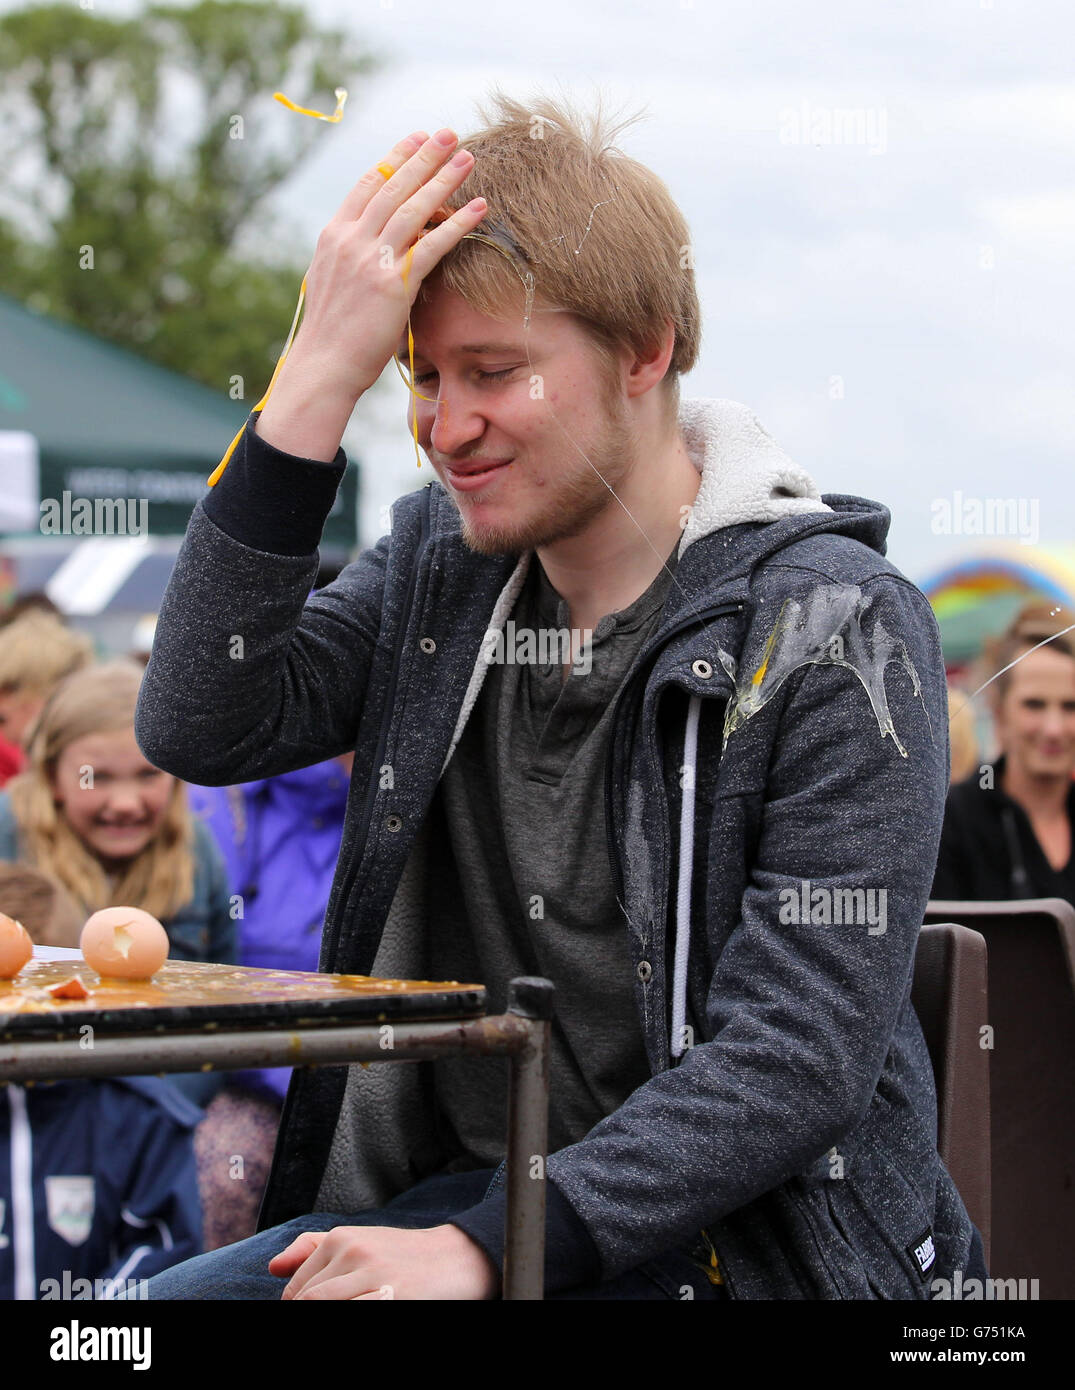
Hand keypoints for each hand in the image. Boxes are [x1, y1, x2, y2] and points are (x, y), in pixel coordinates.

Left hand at [269, 1223, 500, 1299]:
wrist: (458, 1257)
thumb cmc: (404, 1255)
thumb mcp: (359, 1241)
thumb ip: (313, 1248)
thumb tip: (273, 1268)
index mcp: (339, 1239)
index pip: (295, 1292)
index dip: (299, 1309)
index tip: (314, 1309)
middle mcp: (352, 1252)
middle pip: (305, 1302)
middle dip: (306, 1314)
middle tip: (344, 1306)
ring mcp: (372, 1275)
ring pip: (321, 1306)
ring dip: (326, 1313)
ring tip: (355, 1305)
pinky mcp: (392, 1296)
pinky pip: (352, 1312)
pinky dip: (349, 1313)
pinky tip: (368, 1309)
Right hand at [286, 127, 487, 400]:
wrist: (324, 364)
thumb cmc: (332, 332)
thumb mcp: (332, 280)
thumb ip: (352, 254)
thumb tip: (374, 242)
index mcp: (335, 235)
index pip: (369, 184)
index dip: (396, 158)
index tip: (418, 138)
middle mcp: (351, 239)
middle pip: (394, 187)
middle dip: (425, 157)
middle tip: (450, 133)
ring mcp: (371, 260)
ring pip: (414, 209)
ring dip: (444, 180)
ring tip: (468, 159)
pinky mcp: (393, 284)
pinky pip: (432, 246)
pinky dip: (457, 224)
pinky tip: (478, 208)